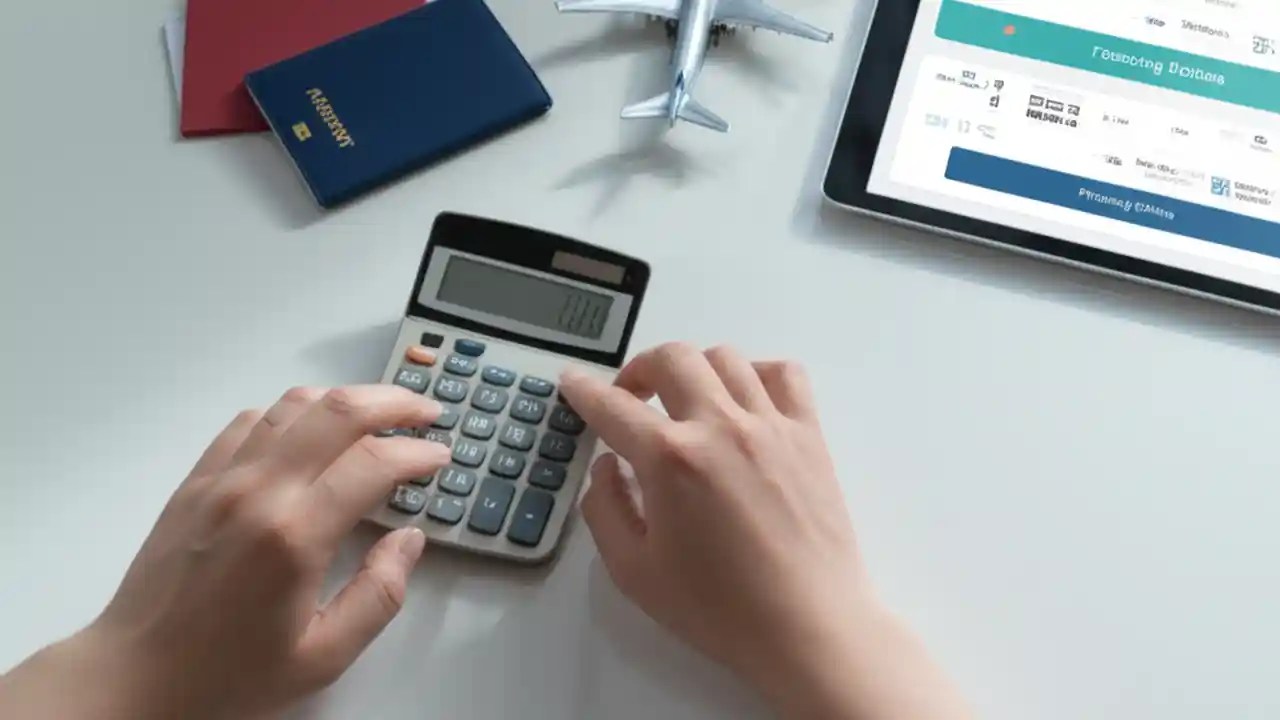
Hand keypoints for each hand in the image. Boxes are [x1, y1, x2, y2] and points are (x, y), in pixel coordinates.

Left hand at [1, 386, 450, 719]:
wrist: (134, 681)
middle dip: (393, 402)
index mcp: (294, 537)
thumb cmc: (229, 678)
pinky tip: (309, 431)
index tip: (440, 458)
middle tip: (426, 413)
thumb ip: (379, 593)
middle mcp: (257, 492)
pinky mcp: (194, 482)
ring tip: (376, 415)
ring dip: (343, 400)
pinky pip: (249, 422)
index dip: (418, 453)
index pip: (373, 463)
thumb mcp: (324, 656)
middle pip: (337, 411)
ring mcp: (220, 480)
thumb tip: (410, 539)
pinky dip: (290, 413)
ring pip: (292, 404)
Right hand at [561, 344, 969, 718]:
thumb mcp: (634, 572)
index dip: (583, 391)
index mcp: (670, 459)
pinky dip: (756, 373)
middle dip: (639, 370)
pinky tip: (744, 400)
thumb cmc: (719, 609)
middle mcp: (719, 426)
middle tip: (631, 398)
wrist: (808, 626)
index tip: (572, 384)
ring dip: (693, 369)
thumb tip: (607, 466)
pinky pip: (783, 373)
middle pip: (670, 359)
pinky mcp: (810, 433)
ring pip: (724, 358)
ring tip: (686, 400)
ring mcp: (770, 424)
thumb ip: (605, 509)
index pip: (612, 406)